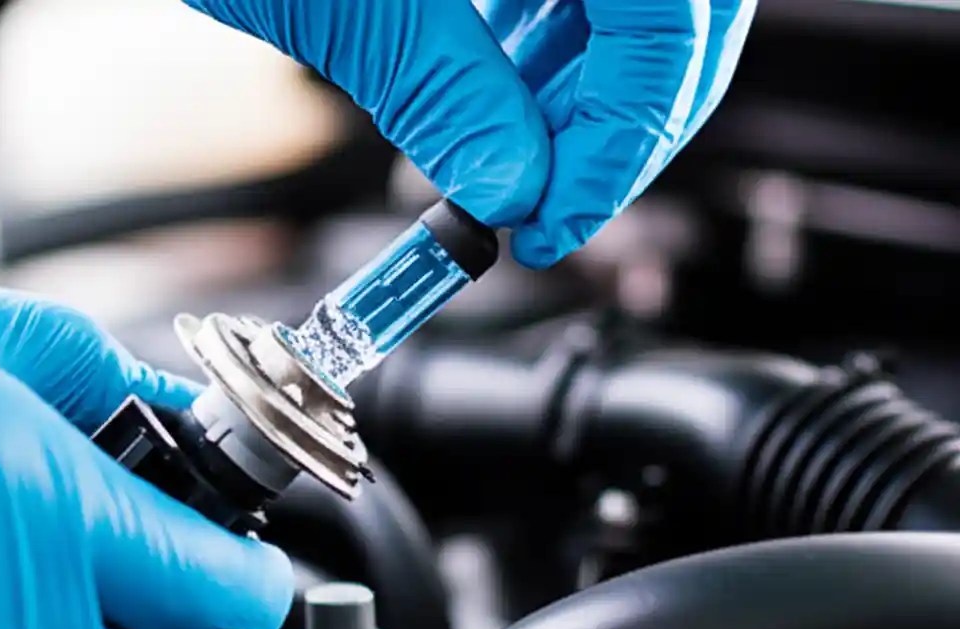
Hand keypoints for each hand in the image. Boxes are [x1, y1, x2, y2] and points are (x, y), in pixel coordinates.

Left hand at [183, 0, 754, 267]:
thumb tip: (511, 189)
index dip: (633, 129)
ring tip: (510, 157)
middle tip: (548, 203)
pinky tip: (497, 85)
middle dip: (618, 118)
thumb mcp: (342, 0)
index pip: (673, 13)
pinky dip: (546, 38)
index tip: (560, 217)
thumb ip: (442, 93)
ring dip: (583, 88)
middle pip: (676, 9)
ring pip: (631, 1)